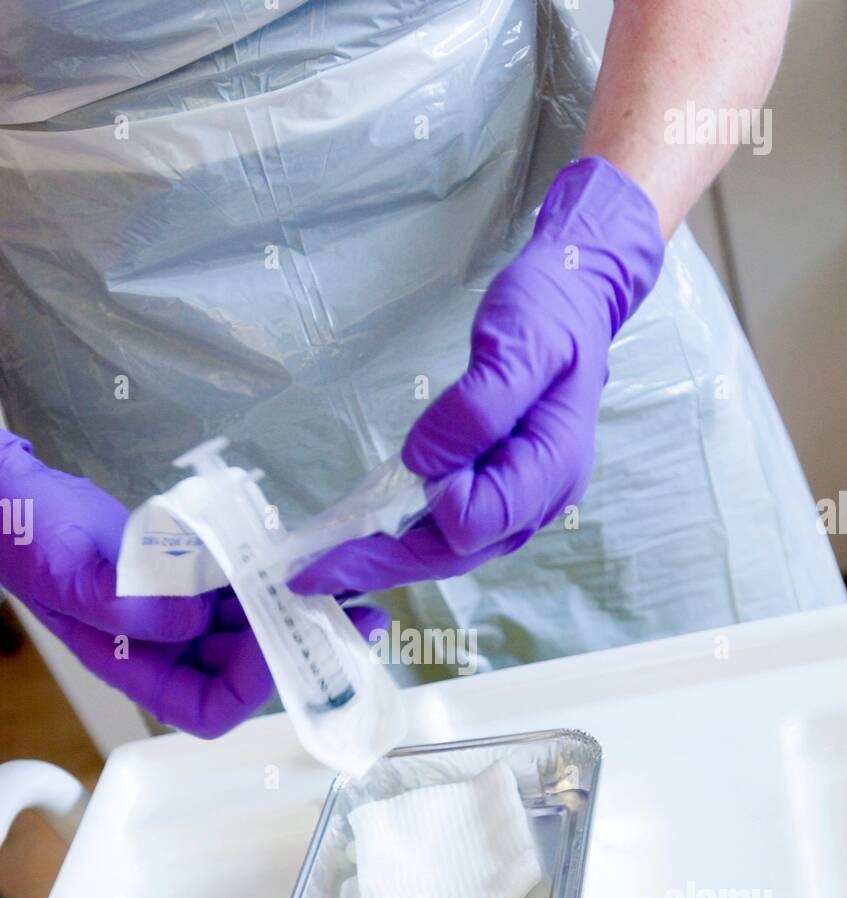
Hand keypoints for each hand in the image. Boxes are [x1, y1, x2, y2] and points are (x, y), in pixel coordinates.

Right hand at [0, 430, 274, 736]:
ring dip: (266, 602)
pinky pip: (232, 587)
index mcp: (133, 665)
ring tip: (277, 564)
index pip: (208, 710)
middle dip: (269, 639)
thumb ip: (128, 607)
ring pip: (244, 628)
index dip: (247, 689)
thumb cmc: (27, 538)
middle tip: (288, 592)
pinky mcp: (184, 576)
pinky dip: (252, 571)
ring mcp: (176, 610)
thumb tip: (193, 622)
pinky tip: (260, 545)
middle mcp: (162, 646)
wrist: (16, 493)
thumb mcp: (72, 576)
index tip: (269, 641)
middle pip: (237, 670)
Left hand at [290, 156, 663, 597]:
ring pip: (445, 551)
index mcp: (551, 469)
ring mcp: (518, 504)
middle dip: (383, 563)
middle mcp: (538, 502)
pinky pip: (445, 529)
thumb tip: (423, 462)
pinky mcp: (496, 493)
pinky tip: (359, 537)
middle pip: (454, 554)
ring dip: (385, 559)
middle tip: (311, 573)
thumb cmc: (550, 315)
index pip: (478, 519)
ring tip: (323, 564)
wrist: (574, 302)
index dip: (433, 502)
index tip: (408, 464)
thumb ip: (477, 407)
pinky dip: (400, 537)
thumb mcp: (519, 343)